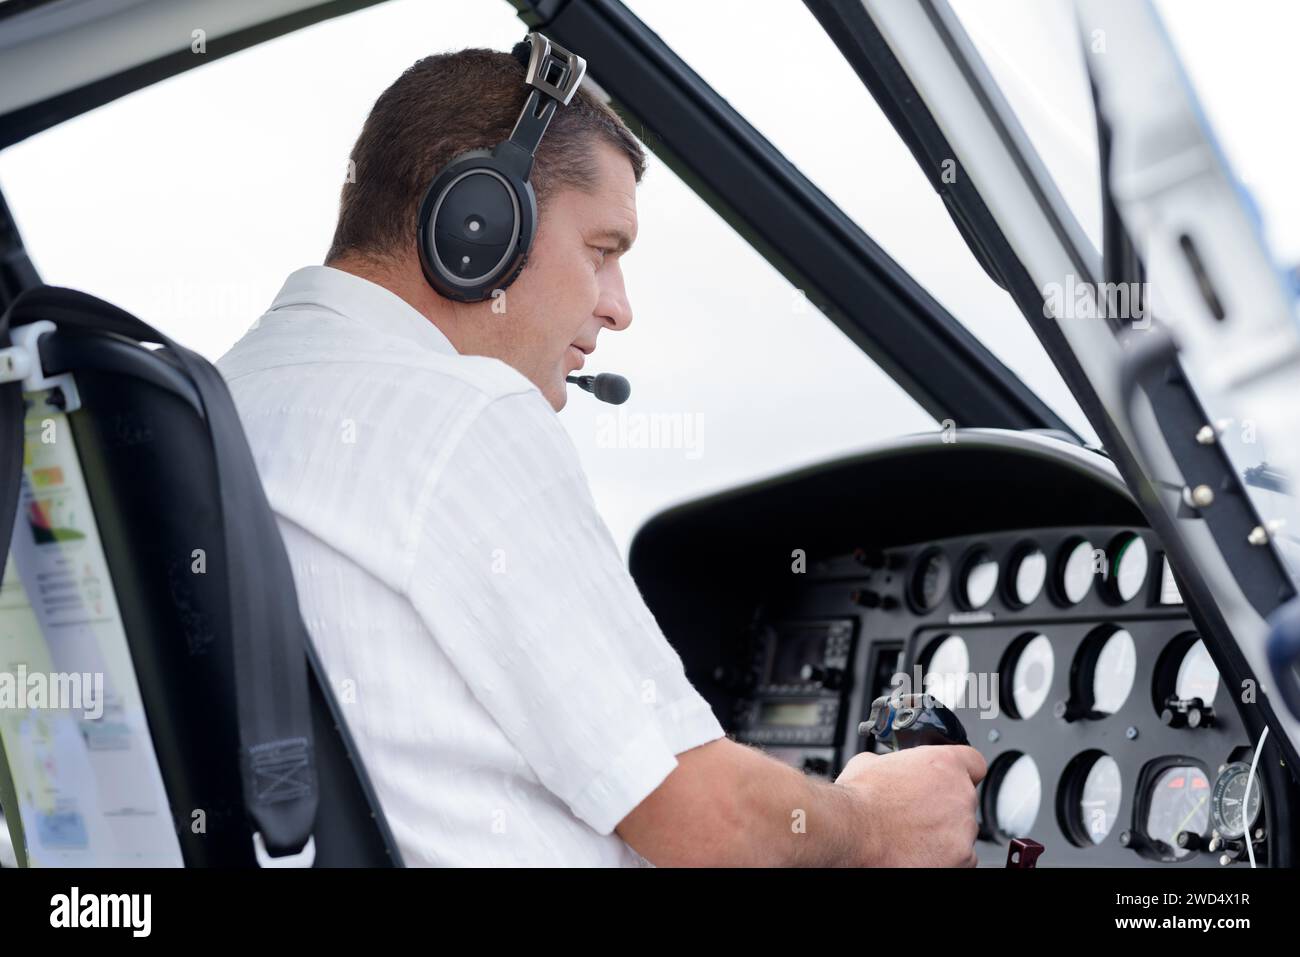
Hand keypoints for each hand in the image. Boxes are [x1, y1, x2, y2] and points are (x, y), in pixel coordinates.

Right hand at [834, 745, 986, 866]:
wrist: (851, 833)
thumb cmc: (859, 801)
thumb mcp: (869, 763)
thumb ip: (892, 763)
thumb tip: (885, 766)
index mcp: (945, 764)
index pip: (972, 763)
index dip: (958, 772)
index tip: (947, 782)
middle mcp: (961, 795)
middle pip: (964, 800)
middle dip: (943, 806)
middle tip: (916, 813)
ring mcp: (963, 829)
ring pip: (962, 831)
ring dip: (943, 833)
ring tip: (912, 835)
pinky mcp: (962, 859)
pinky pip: (960, 858)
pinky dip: (943, 858)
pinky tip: (916, 852)